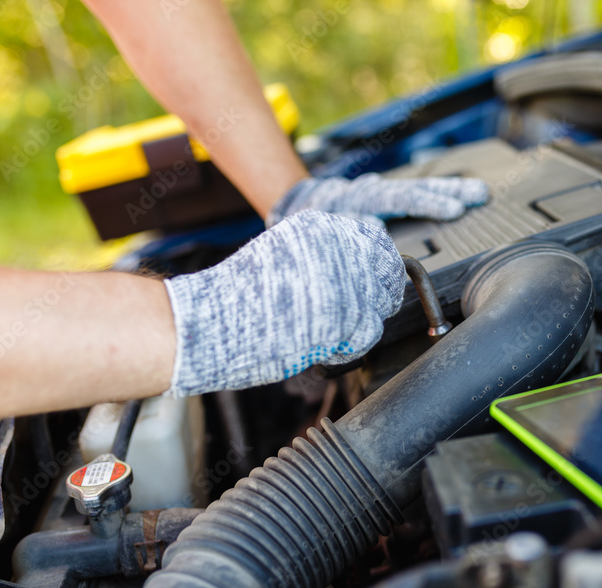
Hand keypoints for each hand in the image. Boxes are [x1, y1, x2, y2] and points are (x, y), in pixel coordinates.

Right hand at [164, 210, 404, 395]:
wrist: (213, 323)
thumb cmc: (240, 296)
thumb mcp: (282, 251)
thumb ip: (323, 251)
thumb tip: (362, 264)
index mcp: (321, 226)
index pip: (375, 236)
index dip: (378, 262)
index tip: (373, 279)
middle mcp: (338, 247)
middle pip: (389, 268)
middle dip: (380, 291)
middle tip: (357, 311)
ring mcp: (345, 281)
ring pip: (381, 304)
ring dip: (361, 322)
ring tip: (327, 330)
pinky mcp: (346, 316)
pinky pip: (369, 334)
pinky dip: (351, 346)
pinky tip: (323, 345)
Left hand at [268, 173, 488, 225]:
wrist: (295, 205)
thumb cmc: (310, 222)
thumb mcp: (323, 228)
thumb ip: (348, 230)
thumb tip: (376, 230)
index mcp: (361, 196)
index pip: (400, 197)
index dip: (427, 203)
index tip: (453, 210)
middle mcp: (376, 189)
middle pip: (418, 187)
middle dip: (450, 190)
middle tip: (480, 194)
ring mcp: (383, 192)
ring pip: (420, 188)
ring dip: (450, 190)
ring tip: (481, 193)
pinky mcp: (387, 200)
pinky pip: (415, 196)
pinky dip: (437, 196)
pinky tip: (461, 197)